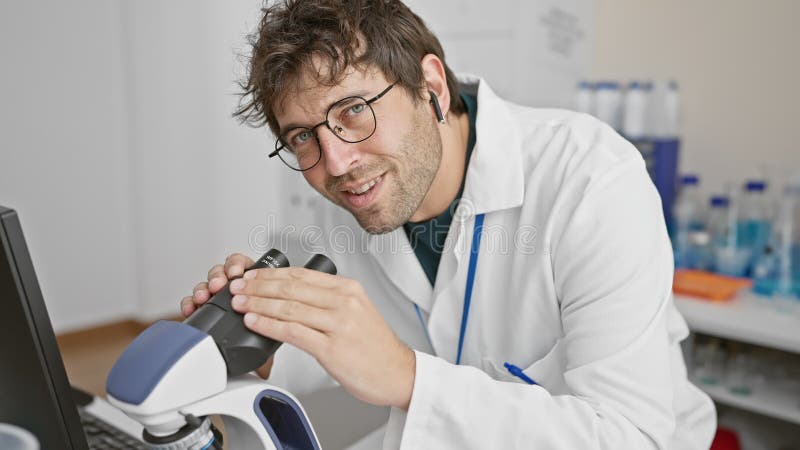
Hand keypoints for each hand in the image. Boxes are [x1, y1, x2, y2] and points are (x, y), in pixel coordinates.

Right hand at [180, 252, 273, 378]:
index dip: (239, 266)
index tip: (237, 273)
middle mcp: (232, 291)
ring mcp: (215, 297)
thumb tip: (267, 369)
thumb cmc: (252, 340)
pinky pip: (190, 300)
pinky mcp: (198, 307)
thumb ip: (266, 345)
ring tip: (206, 295)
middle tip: (221, 284)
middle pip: (223, 272)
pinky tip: (191, 308)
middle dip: (221, 275)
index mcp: (252, 290)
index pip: (245, 267)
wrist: (228, 352)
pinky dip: (189, 302)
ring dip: (205, 286)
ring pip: (207, 283)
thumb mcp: (262, 340)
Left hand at [228, 267, 415, 409]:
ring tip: (239, 303)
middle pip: (291, 287)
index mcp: (348, 289)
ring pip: (288, 307)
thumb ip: (328, 301)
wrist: (397, 373)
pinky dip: (269, 325)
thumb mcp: (356, 312)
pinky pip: (292, 332)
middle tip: (237, 287)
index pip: (301, 274)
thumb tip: (292, 298)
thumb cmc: (375, 348)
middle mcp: (344, 302)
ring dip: (258, 303)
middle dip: (258, 286)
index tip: (252, 276)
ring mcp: (338, 324)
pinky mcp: (331, 347)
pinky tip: (255, 322)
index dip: (270, 274)